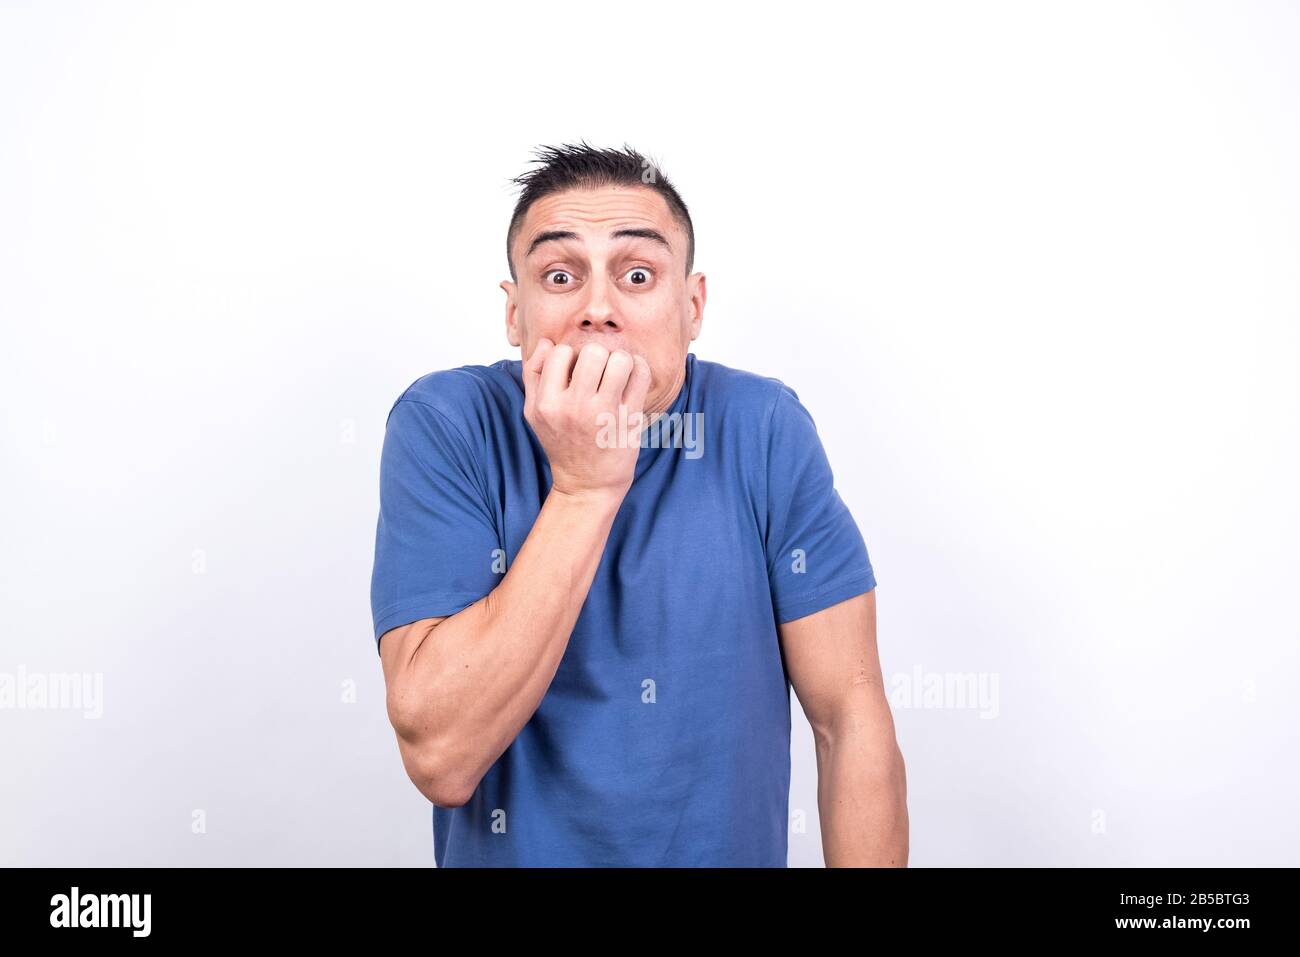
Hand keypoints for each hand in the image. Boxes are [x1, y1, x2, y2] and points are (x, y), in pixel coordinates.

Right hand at [522, 338, 651, 499]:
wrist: (587, 484)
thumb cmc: (561, 443)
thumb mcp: (534, 414)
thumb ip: (533, 375)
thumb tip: (545, 342)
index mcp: (546, 404)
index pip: (559, 352)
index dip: (570, 356)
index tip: (575, 372)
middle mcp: (574, 408)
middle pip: (593, 352)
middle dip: (599, 355)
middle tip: (601, 371)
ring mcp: (603, 414)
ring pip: (620, 360)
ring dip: (622, 360)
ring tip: (618, 373)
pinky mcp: (628, 420)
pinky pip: (640, 375)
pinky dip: (640, 369)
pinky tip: (633, 378)